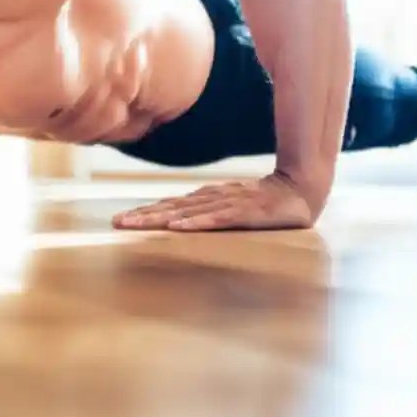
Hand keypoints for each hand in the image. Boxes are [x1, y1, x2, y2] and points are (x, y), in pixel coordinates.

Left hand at [111, 173, 315, 231]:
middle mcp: (212, 198)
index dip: (144, 212)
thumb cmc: (264, 201)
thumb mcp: (232, 206)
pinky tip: (178, 227)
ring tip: (136, 224)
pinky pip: (217, 219)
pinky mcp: (245, 213)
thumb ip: (210, 211)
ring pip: (187, 212)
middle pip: (171, 207)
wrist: (300, 190)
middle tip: (116, 223)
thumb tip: (182, 220)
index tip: (119, 220)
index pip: (170, 205)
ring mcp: (228, 204)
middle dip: (143, 215)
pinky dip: (197, 222)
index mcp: (208, 197)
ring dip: (160, 218)